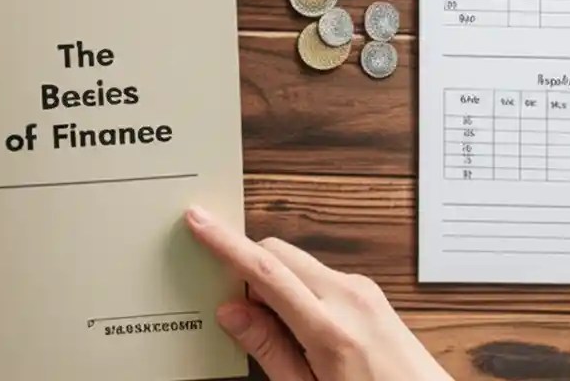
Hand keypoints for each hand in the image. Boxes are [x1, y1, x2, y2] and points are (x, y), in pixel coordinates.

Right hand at [185, 207, 451, 380]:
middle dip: (246, 265)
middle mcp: (350, 298)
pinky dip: (295, 287)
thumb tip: (231, 312)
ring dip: (272, 279)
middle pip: (279, 254)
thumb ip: (269, 350)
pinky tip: (293, 322)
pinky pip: (318, 274)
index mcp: (331, 330)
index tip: (199, 221)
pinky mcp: (370, 293)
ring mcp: (363, 291)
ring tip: (267, 326)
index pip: (266, 272)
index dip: (226, 244)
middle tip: (229, 304)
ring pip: (297, 263)